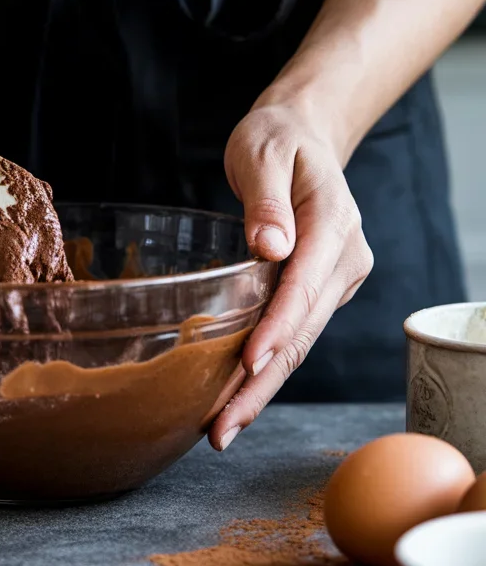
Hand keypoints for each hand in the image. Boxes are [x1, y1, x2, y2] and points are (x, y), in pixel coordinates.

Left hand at [207, 102, 373, 450]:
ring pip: (299, 343)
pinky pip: (292, 334)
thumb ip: (267, 201)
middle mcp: (344, 260)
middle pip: (303, 331)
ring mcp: (335, 280)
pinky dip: (264, 369)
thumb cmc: (277, 140)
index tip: (249, 362)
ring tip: (221, 429)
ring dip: (260, 388)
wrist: (301, 135)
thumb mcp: (264, 152)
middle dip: (262, 383)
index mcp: (334, 225)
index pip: (305, 287)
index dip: (278, 328)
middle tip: (221, 428)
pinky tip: (234, 399)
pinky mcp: (318, 291)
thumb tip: (271, 248)